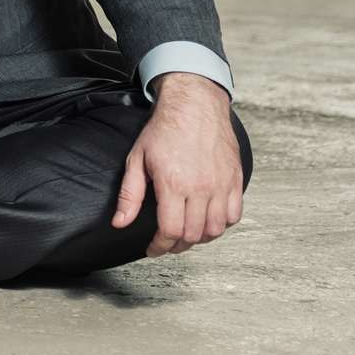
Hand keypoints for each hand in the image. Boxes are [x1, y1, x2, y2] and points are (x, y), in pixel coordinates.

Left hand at [111, 72, 243, 255]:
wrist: (194, 105)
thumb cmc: (164, 130)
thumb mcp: (137, 159)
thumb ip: (130, 194)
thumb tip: (120, 222)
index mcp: (173, 183)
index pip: (170, 231)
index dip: (160, 247)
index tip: (153, 249)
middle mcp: (200, 188)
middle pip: (193, 234)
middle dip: (177, 245)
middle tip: (167, 243)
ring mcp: (221, 184)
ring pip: (216, 229)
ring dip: (200, 238)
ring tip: (186, 233)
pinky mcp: (235, 179)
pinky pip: (233, 214)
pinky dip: (222, 224)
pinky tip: (208, 220)